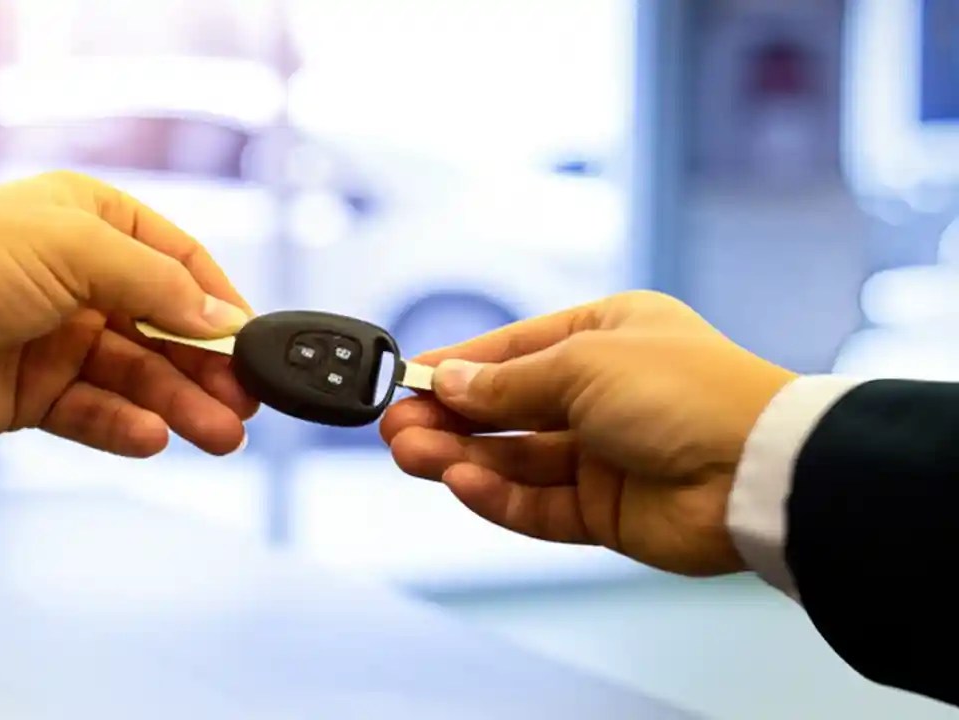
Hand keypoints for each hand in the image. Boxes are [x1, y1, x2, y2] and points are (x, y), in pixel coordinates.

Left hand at [0, 171, 257, 456]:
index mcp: (93, 224)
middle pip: (166, 329)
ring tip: (221, 434)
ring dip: (181, 405)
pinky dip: (126, 427)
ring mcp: (59, 339)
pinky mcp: (35, 393)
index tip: (254, 341)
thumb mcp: (75, 249)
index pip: (178, 262)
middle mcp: (82, 281)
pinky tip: (153, 437)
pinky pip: (95, 412)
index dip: (218, 302)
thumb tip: (223, 319)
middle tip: (248, 404)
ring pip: (138, 377)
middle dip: (209, 368)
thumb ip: (157, 284)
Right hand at [380, 290, 796, 575]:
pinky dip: (498, 495)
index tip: (408, 381)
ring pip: (515, 458)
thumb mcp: (582, 365)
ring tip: (412, 455)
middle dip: (450, 418)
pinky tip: (462, 481)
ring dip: (461, 456)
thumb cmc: (691, 393)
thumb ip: (507, 383)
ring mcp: (605, 454)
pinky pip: (539, 503)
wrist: (760, 472)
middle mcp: (604, 393)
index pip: (513, 351)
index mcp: (606, 337)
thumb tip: (450, 382)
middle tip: (397, 429)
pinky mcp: (607, 510)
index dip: (459, 367)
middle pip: (507, 409)